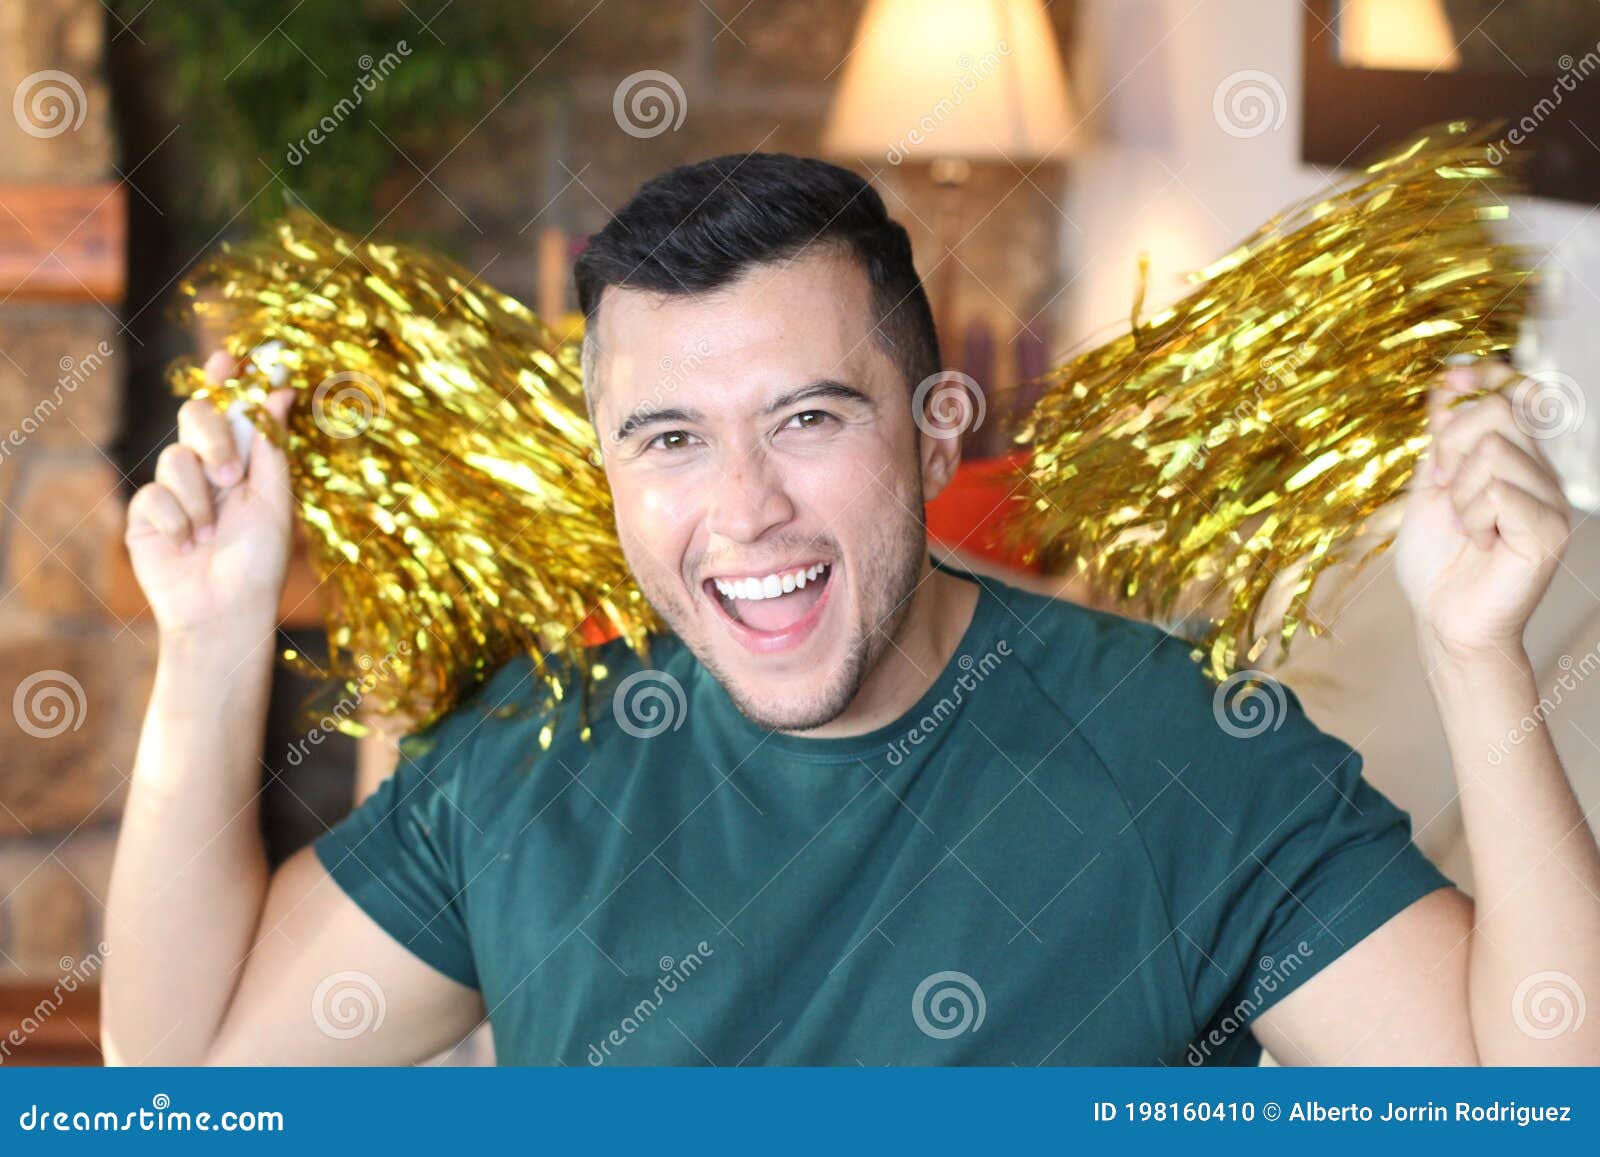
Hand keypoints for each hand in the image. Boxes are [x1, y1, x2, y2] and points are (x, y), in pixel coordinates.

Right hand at [125, 350, 296, 638]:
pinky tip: (187, 548)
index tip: (230, 357)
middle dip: (213, 437)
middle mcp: (207, 468)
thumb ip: (272, 447)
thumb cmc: (258, 562)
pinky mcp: (147, 513)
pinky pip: (154, 494)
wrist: (225, 611)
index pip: (232, 409)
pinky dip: (177, 521)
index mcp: (243, 462)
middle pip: (196, 415)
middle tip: (230, 475)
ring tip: (211, 534)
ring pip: (176, 457)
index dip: (228, 380)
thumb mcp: (274, 501)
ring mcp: (174, 489)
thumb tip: (281, 390)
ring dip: (200, 497)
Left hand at [1395, 359, 1572, 662]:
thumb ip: (1442, 441)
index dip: (1487, 377)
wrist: (1441, 618)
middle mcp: (1540, 474)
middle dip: (1452, 446)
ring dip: (1460, 493)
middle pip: (1499, 412)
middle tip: (1446, 490)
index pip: (1514, 396)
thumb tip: (1447, 384)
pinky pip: (1500, 491)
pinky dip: (1474, 518)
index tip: (1451, 380)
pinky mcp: (1550, 529)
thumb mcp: (1429, 488)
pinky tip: (1481, 544)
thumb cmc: (1436, 561)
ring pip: (1494, 452)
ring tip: (1467, 527)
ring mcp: (1551, 500)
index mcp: (1513, 461)